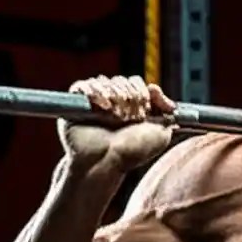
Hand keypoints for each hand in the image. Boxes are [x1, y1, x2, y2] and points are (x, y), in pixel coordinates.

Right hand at [59, 75, 176, 171]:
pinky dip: (94, 92)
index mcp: (131, 107)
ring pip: (104, 81)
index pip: (136, 83)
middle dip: (128, 97)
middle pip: (121, 81)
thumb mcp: (160, 132)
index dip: (141, 94)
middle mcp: (113, 103)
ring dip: (113, 97)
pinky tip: (101, 108)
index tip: (143, 112)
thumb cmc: (132, 152)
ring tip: (113, 118)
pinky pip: (83, 85)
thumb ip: (165, 110)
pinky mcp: (76, 103)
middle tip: (127, 119)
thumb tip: (161, 93)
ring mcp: (94, 102)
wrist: (107, 161)